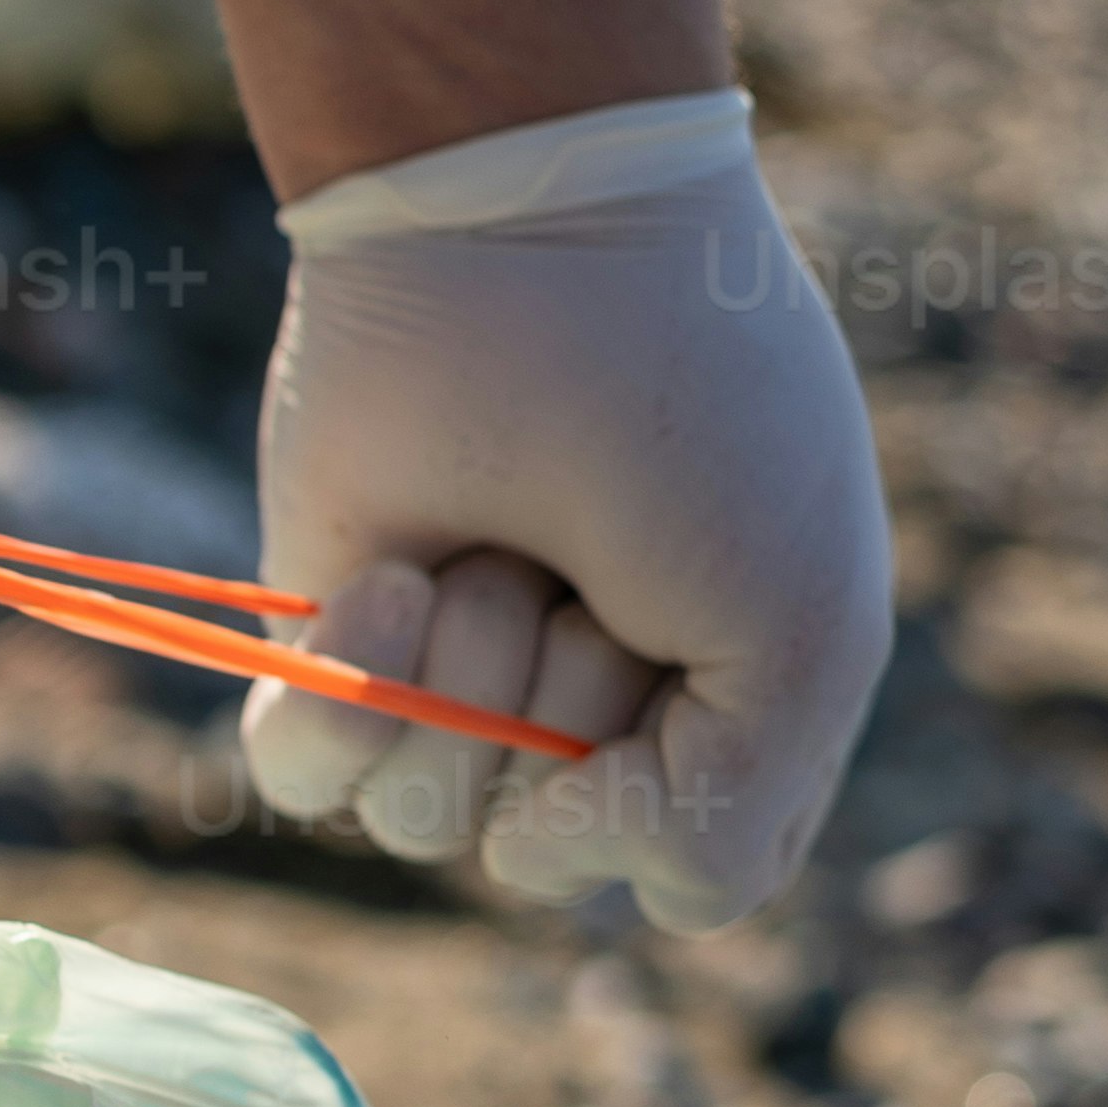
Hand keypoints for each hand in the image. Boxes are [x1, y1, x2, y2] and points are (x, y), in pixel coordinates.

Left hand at [239, 94, 892, 932]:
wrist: (521, 232)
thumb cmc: (692, 413)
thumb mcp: (800, 637)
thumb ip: (733, 827)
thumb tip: (540, 866)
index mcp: (726, 702)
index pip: (697, 874)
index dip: (676, 814)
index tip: (689, 666)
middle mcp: (585, 708)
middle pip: (555, 856)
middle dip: (576, 710)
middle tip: (599, 558)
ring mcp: (453, 676)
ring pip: (429, 820)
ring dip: (469, 675)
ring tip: (500, 540)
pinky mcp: (332, 639)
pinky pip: (306, 779)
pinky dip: (349, 691)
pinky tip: (393, 570)